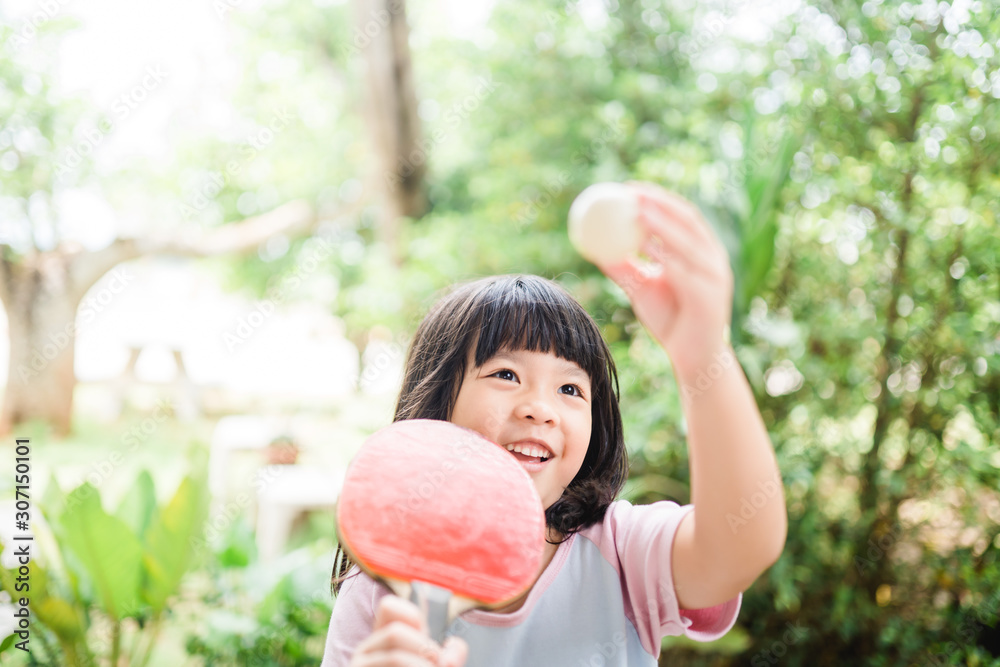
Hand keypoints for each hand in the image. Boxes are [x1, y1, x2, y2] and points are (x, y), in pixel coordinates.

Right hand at [350, 595, 467, 666]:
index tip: (427, 639)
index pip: (388, 607)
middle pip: (395, 633)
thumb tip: (454, 647)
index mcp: (383, 643)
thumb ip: (448, 658)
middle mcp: (365, 655)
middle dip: (425, 649)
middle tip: (437, 666)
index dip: (412, 615)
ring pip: (395, 658)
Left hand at [595, 182, 733, 377]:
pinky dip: (666, 257)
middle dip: (661, 203)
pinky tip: (646, 247)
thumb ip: (623, 267)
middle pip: (688, 221)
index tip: (629, 188)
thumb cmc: (670, 320)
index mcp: (700, 252)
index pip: (681, 215)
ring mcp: (714, 277)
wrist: (694, 358)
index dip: (657, 197)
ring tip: (638, 212)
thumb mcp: (641, 288)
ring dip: (663, 225)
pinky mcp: (709, 297)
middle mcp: (712, 259)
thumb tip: (593, 248)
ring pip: (688, 243)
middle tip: (632, 193)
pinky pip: (685, 272)